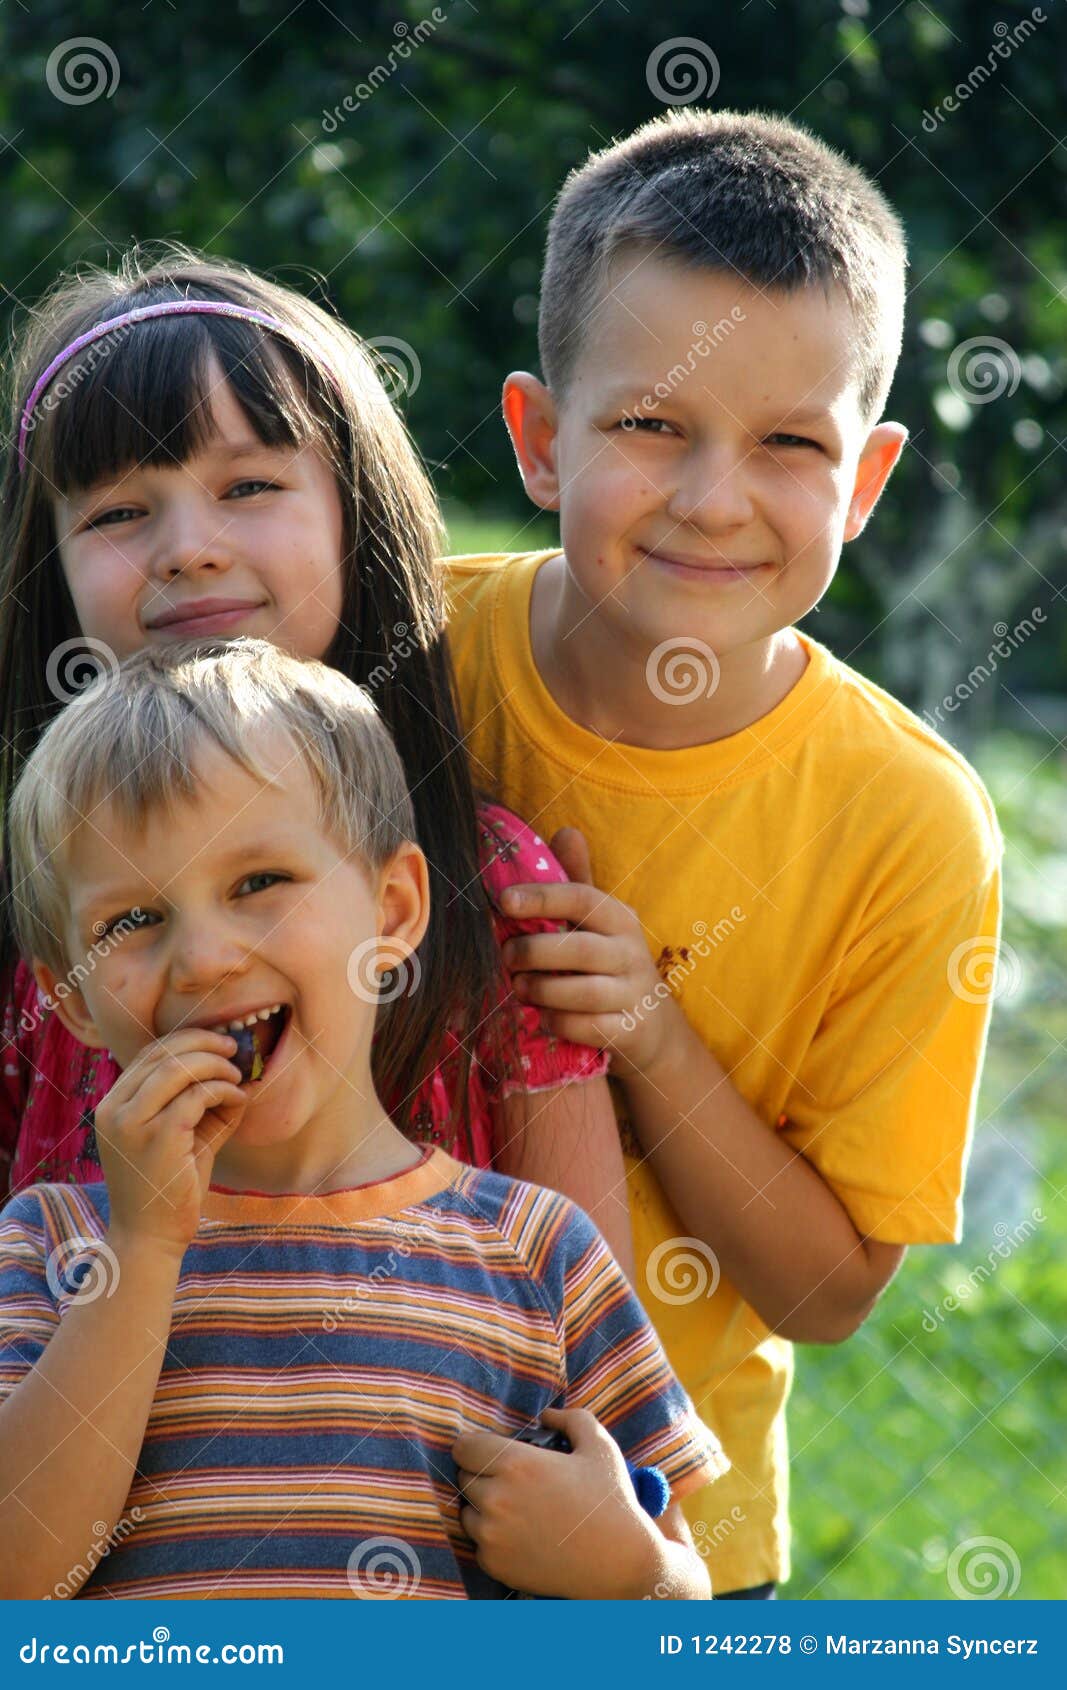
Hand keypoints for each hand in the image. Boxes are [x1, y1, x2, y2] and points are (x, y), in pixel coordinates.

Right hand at [96, 1029, 247, 1258]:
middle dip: (203, 1043)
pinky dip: (222, 1090)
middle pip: (163, 1053)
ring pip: (178, 1068)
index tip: (217, 1042)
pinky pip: (196, 1096)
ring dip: (215, 1065)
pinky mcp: (158, 1138)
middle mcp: (114, 1109)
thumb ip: (197, 1102)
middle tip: (233, 1047)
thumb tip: (232, 1067)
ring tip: (236, 1076)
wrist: (150, 1238)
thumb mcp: (179, 1135)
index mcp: (112, 1105)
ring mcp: (132, 1123)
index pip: (149, 1054)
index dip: (187, 1040)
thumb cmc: (168, 1186)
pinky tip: (237, 1099)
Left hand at [452, 1406, 659, 1597]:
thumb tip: (546, 1414)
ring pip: (467, 1512)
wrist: (621, 1563)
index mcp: (515, 1464)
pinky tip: (521, 1535)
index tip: (490, 1451)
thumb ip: (570, 1418)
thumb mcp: (598, 1445)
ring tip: (517, 1509)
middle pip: (463, 1478)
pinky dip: (492, 1538)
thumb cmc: (611, 1500)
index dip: (476, 1446)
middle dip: (483, 1475)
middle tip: (513, 1481)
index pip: (464, 1447)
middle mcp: (496, 1499)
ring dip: (482, 1508)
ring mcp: (492, 1536)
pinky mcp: (496, 1565)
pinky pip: (478, 1544)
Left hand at [498, 827, 684, 1078]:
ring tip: (518, 987)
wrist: (652, 1027)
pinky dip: (559, 1022)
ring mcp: (634, 994)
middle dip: (533, 952)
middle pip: (579, 948)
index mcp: (619, 918)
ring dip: (541, 990)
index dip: (542, 897)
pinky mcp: (631, 1031)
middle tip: (506, 956)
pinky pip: (589, 1027)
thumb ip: (578, 881)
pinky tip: (542, 1017)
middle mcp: (631, 953)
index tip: (504, 901)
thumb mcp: (598, 922)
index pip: (582, 898)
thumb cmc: (610, 964)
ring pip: (582, 992)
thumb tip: (566, 830)